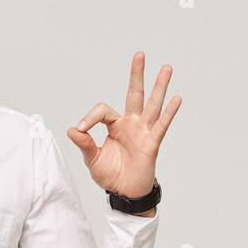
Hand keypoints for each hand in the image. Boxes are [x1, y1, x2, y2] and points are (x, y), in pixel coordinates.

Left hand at [67, 51, 180, 199]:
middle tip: (139, 54)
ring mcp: (143, 131)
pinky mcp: (152, 143)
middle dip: (136, 75)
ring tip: (166, 68)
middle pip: (135, 94)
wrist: (124, 193)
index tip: (81, 129)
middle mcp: (130, 124)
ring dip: (159, 87)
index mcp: (114, 125)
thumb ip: (84, 144)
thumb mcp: (92, 159)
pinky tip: (176, 98)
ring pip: (152, 105)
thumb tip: (72, 129)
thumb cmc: (110, 175)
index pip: (103, 111)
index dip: (90, 117)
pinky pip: (161, 125)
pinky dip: (169, 113)